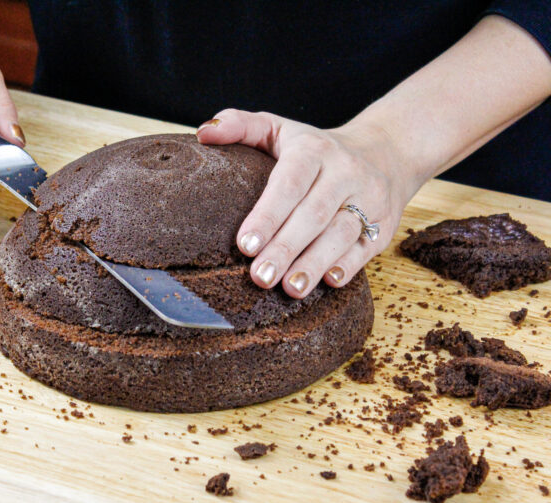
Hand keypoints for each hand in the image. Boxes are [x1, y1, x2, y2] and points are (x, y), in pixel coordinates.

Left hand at [196, 110, 421, 297]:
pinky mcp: (385, 222)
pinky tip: (327, 282)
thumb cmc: (315, 147)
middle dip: (285, 248)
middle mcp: (346, 172)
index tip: (244, 245)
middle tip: (259, 277)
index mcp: (314, 149)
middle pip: (314, 214)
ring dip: (314, 264)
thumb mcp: (279, 127)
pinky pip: (366, 247)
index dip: (267, 215)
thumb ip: (240, 125)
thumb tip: (203, 134)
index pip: (289, 183)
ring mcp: (369, 198)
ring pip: (341, 234)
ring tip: (289, 289)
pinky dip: (348, 266)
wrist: (386, 150)